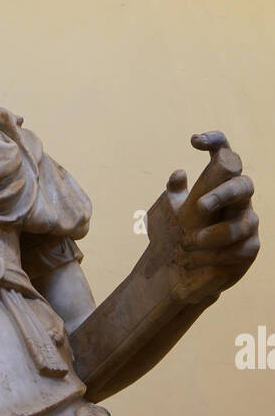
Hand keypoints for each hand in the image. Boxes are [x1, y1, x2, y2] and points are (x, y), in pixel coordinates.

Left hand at [160, 132, 258, 302]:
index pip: (224, 155)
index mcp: (218, 185)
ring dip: (214, 235)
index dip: (215, 141)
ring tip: (187, 244)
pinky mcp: (249, 249)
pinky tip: (191, 262)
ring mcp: (247, 224)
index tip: (193, 141)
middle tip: (200, 207)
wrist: (175, 274)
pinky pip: (240, 249)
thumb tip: (179, 174)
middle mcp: (238, 201)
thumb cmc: (173, 236)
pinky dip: (214, 256)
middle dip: (223, 194)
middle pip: (243, 186)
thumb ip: (173, 194)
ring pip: (243, 223)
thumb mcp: (167, 214)